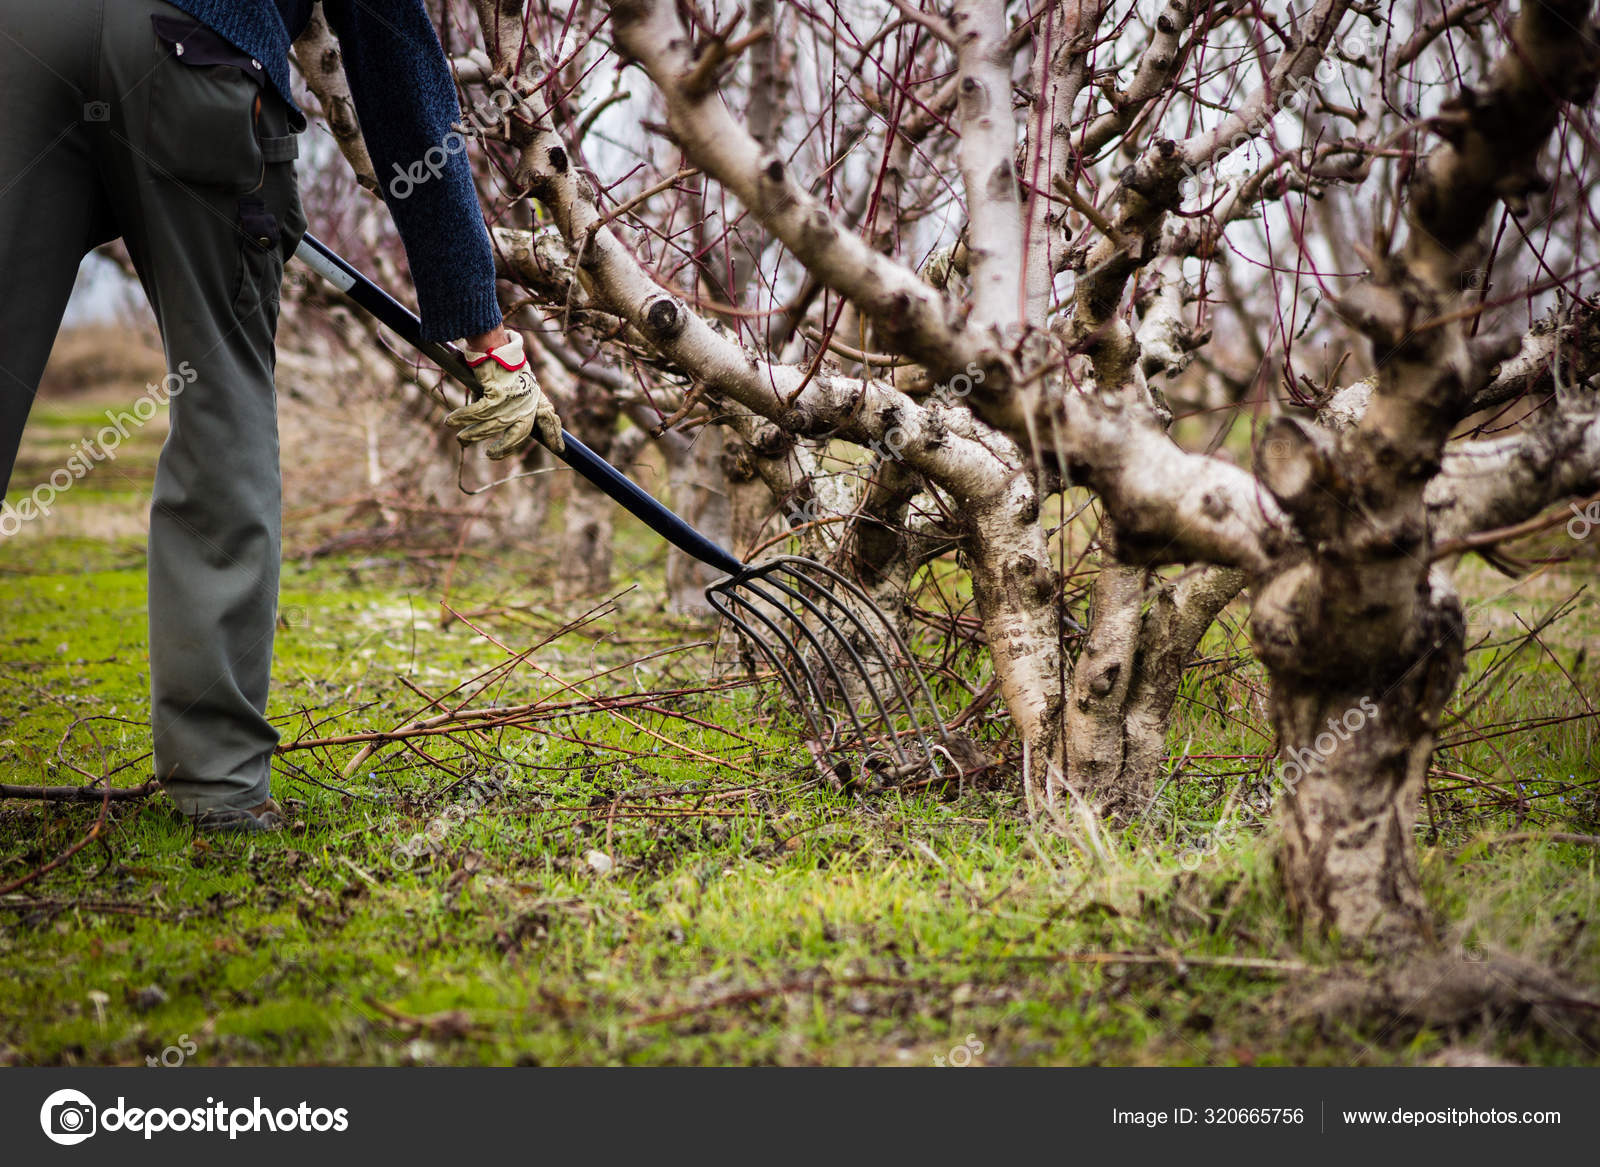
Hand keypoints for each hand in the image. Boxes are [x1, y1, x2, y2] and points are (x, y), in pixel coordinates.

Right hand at [445, 331, 564, 458]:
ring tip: (462, 439)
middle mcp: (526, 402)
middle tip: (490, 455)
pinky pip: (476, 412)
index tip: (559, 449)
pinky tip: (451, 421)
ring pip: (491, 425)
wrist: (496, 343)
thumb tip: (508, 416)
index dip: (553, 435)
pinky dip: (462, 417)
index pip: (546, 421)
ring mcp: (511, 400)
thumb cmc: (504, 360)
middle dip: (503, 448)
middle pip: (516, 434)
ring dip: (473, 434)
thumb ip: (520, 399)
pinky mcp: (496, 393)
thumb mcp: (522, 380)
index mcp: (534, 398)